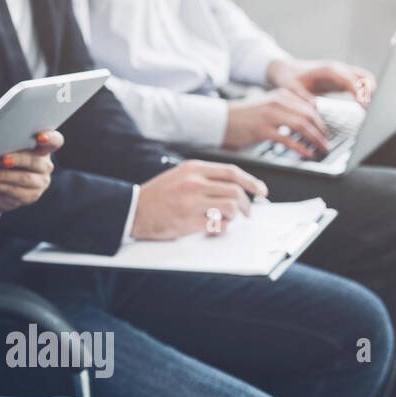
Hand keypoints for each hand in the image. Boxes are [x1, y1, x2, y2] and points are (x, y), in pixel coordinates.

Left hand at [0, 130, 62, 214]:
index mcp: (40, 147)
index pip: (55, 140)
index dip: (50, 138)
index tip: (38, 136)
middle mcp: (44, 165)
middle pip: (38, 161)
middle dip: (19, 159)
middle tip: (2, 158)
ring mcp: (39, 183)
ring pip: (26, 179)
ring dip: (6, 175)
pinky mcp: (30, 197)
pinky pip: (17, 192)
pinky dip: (1, 187)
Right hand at [132, 160, 267, 239]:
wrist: (133, 210)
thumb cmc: (156, 195)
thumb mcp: (180, 176)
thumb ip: (204, 177)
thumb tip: (234, 187)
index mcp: (193, 169)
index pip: (232, 172)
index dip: (252, 182)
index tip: (262, 190)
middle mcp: (194, 183)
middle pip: (235, 191)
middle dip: (246, 204)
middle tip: (246, 212)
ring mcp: (191, 202)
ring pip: (231, 207)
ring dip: (234, 216)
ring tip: (226, 219)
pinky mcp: (189, 221)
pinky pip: (219, 224)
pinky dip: (222, 227)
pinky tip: (214, 227)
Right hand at [223, 88, 328, 157]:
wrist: (220, 119)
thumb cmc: (243, 117)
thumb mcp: (267, 106)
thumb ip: (286, 109)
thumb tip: (307, 120)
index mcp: (280, 95)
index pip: (310, 108)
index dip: (321, 123)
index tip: (325, 133)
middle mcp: (277, 102)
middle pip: (309, 116)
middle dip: (322, 132)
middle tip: (327, 144)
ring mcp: (269, 115)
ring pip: (301, 126)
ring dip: (315, 140)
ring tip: (321, 150)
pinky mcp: (262, 129)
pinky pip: (288, 139)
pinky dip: (300, 148)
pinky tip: (307, 154)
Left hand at [267, 58, 375, 108]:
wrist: (285, 70)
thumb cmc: (288, 78)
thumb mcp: (291, 88)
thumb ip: (303, 97)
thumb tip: (314, 107)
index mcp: (329, 70)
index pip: (351, 80)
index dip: (360, 92)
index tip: (364, 105)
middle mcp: (338, 69)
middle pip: (364, 77)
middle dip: (370, 92)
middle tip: (370, 110)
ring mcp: (341, 73)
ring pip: (365, 79)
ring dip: (370, 91)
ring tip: (369, 109)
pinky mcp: (341, 79)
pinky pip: (359, 84)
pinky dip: (365, 92)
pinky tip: (363, 105)